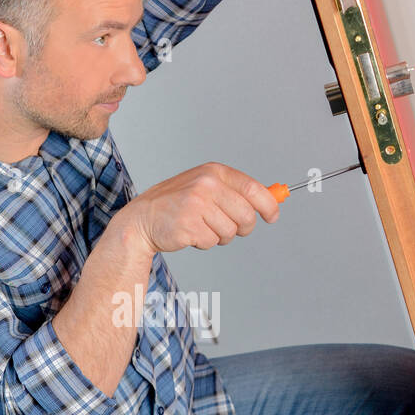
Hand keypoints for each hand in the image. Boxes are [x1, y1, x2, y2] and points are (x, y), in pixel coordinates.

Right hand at [120, 162, 278, 253]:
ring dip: (219, 236)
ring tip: (201, 226)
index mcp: (214, 172)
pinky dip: (204, 243)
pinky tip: (190, 232)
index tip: (272, 215)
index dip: (268, 205)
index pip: (253, 189)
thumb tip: (271, 200)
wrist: (142, 218)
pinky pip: (212, 242)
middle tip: (228, 227)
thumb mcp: (205, 187)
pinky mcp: (188, 225)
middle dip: (242, 227)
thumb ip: (235, 192)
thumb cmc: (176, 204)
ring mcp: (197, 205)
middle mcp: (206, 185)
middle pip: (246, 215)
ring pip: (230, 232)